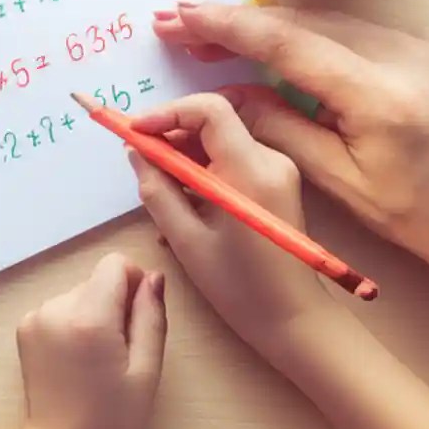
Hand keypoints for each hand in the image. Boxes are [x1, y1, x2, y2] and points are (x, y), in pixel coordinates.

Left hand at [0, 253, 166, 428]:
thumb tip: (153, 277)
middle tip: (119, 352)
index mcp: (88, 318)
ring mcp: (35, 318)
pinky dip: (73, 324)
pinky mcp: (25, 328)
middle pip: (97, 280)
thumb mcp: (146, 370)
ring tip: (97, 360)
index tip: (138, 319)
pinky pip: (60, 308)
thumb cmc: (110, 421)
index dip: (135, 284)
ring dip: (93, 316)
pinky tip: (78, 360)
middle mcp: (55, 310)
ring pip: (79, 294)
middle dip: (114, 305)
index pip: (114, 264)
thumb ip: (151, 317)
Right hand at [128, 93, 345, 351]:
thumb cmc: (239, 287)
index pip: (210, 111)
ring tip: (157, 187)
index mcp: (250, 171)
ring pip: (219, 141)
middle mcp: (269, 160)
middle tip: (138, 158)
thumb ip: (157, 190)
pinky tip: (182, 201)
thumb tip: (135, 151)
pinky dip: (201, 170)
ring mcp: (276, 170)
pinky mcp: (275, 182)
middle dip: (171, 134)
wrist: (293, 317)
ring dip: (184, 155)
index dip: (167, 113)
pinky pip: (230, 160)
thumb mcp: (187, 239)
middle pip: (214, 123)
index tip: (135, 131)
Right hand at [153, 2, 428, 265]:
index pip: (289, 44)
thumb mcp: (340, 181)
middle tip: (175, 21)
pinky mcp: (424, 53)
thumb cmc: (420, 218)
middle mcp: (403, 56)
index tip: (183, 16)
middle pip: (302, 23)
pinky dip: (302, 35)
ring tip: (206, 32)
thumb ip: (281, 129)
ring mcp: (419, 48)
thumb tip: (228, 93)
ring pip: (323, 23)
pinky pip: (349, 33)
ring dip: (264, 26)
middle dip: (234, 21)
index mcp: (380, 96)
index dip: (228, 28)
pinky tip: (267, 44)